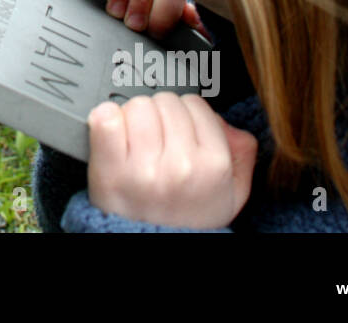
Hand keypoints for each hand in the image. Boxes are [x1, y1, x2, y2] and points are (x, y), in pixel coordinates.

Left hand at [86, 92, 258, 227]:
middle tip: (156, 140)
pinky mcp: (111, 171)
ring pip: (137, 106)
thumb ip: (241, 153)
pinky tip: (113, 136)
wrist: (153, 245)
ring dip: (133, 118)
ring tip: (135, 143)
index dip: (185, 115)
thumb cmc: (188, 217)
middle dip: (159, 116)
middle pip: (164, 101)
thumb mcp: (232, 193)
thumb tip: (225, 121)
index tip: (178, 132)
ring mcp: (144, 169)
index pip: (194, 104)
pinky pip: (105, 119)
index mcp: (214, 166)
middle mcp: (181, 166)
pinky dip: (106, 120)